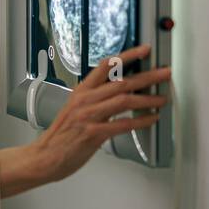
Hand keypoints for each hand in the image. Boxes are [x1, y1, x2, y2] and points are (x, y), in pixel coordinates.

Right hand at [0, 44, 170, 194]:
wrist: (44, 157)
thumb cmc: (60, 136)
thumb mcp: (75, 110)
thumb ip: (94, 101)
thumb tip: (119, 94)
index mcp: (80, 91)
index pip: (106, 65)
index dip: (128, 55)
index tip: (144, 50)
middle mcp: (85, 100)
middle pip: (122, 81)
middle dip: (148, 75)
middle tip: (165, 73)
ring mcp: (89, 116)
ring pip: (125, 100)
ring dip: (148, 98)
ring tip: (162, 98)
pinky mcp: (94, 134)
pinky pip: (123, 124)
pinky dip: (141, 121)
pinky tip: (151, 119)